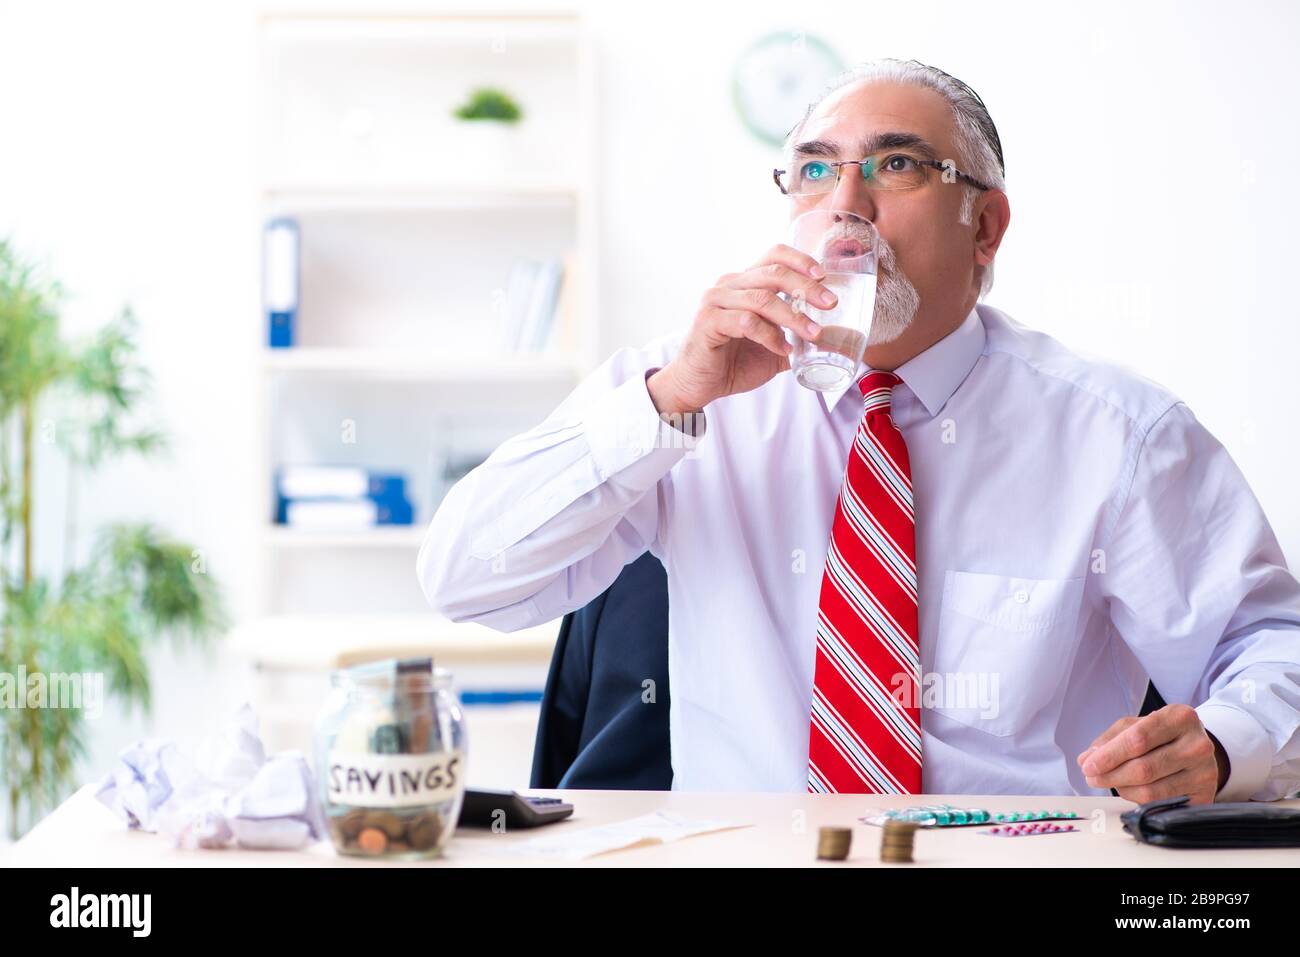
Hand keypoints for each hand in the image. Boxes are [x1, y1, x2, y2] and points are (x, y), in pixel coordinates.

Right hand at [647, 244, 833, 413]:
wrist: (698, 385)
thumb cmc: (732, 363)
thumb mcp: (773, 350)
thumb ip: (797, 341)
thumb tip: (834, 344)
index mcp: (744, 283)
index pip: (774, 255)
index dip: (801, 260)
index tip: (824, 277)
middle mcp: (729, 285)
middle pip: (773, 272)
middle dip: (806, 287)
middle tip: (830, 304)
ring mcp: (716, 301)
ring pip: (762, 298)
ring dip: (793, 316)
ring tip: (814, 334)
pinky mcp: (708, 322)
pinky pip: (746, 322)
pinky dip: (770, 336)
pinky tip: (783, 350)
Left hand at [1077, 704, 1229, 804]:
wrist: (1198, 749)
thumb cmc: (1162, 735)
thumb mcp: (1138, 725)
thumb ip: (1110, 739)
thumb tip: (1087, 759)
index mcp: (1181, 717)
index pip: (1138, 739)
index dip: (1109, 755)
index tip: (1088, 765)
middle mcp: (1198, 744)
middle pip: (1144, 768)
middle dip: (1110, 775)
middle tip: (1091, 776)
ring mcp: (1205, 772)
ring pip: (1151, 790)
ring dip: (1121, 788)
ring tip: (1108, 781)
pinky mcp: (1205, 796)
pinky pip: (1161, 804)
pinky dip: (1138, 799)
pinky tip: (1129, 789)